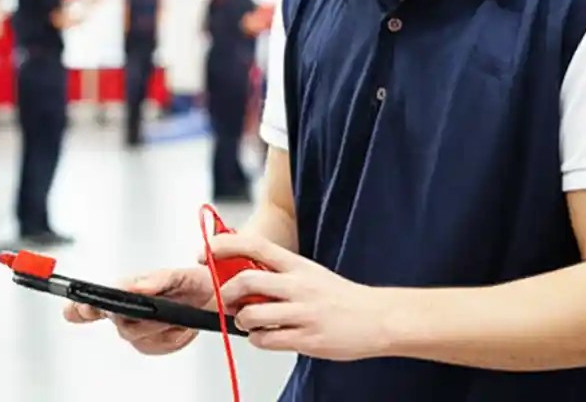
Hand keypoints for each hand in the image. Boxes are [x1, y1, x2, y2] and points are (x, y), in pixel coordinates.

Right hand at [62, 266, 215, 355]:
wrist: (214, 298)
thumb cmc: (191, 282)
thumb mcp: (177, 274)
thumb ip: (155, 280)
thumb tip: (137, 287)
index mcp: (124, 290)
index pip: (92, 302)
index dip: (80, 307)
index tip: (82, 307)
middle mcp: (125, 312)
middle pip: (118, 322)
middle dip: (138, 315)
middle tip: (150, 307)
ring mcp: (138, 330)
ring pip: (139, 337)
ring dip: (161, 326)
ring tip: (178, 315)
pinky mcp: (152, 344)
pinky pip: (157, 347)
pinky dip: (173, 337)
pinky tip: (182, 327)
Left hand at [202, 233, 395, 361]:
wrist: (378, 318)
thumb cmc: (340, 297)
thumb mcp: (310, 274)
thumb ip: (279, 274)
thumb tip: (242, 277)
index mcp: (298, 266)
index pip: (255, 246)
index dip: (225, 245)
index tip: (207, 251)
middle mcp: (298, 286)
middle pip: (245, 281)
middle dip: (226, 294)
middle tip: (226, 301)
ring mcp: (303, 313)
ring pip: (251, 315)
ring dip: (241, 321)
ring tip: (250, 322)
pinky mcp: (307, 339)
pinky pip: (266, 341)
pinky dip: (258, 340)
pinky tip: (268, 337)